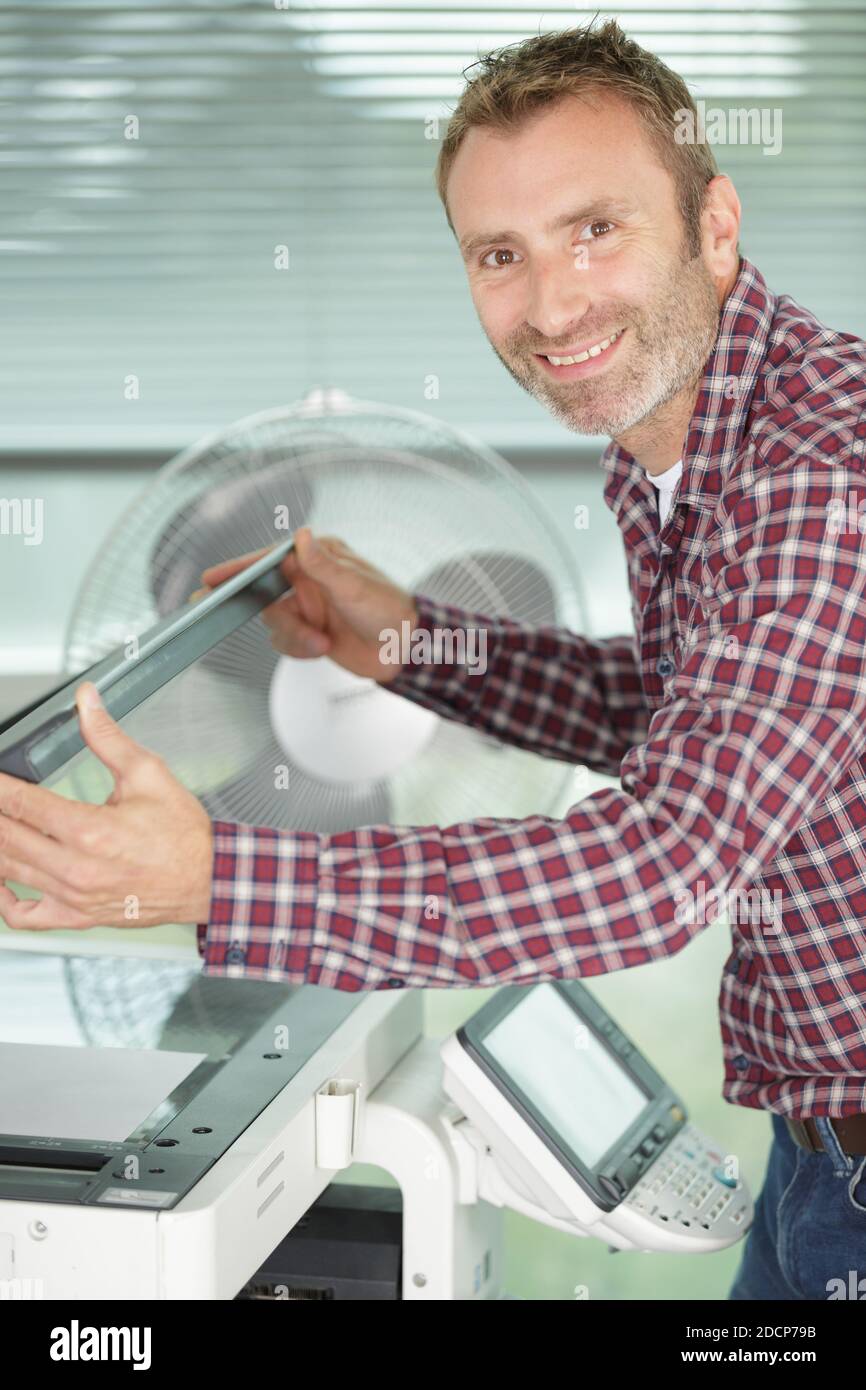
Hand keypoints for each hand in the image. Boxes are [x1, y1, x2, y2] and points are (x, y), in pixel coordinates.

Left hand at [0, 683, 213, 930]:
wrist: (208, 879)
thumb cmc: (183, 835)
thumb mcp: (148, 773)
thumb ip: (108, 737)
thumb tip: (87, 703)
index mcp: (90, 830)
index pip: (21, 801)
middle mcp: (76, 867)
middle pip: (6, 836)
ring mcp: (74, 897)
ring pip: (8, 870)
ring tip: (0, 825)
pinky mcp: (78, 916)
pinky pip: (24, 917)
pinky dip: (3, 900)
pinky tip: (2, 880)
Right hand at [199, 526, 418, 683]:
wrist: (405, 650)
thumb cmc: (389, 610)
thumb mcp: (355, 586)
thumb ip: (324, 565)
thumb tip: (302, 537)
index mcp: (320, 556)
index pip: (270, 558)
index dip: (238, 568)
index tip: (212, 579)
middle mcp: (309, 578)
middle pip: (265, 595)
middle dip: (271, 614)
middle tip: (270, 623)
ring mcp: (307, 606)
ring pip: (274, 623)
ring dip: (295, 637)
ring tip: (322, 642)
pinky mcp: (308, 631)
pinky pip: (284, 642)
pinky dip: (299, 649)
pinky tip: (322, 648)